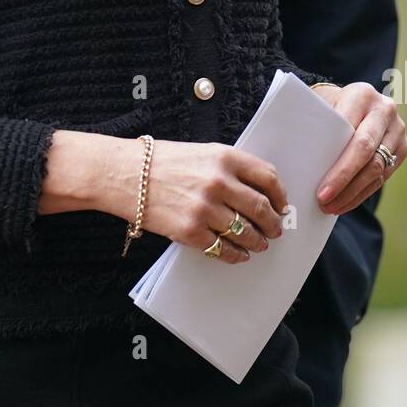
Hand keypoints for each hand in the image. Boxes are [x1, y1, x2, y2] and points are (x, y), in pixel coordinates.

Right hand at [137, 139, 288, 263]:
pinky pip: (223, 248)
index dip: (280, 195)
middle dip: (273, 223)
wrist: (124, 174)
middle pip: (261, 208)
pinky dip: (236, 254)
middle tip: (275, 229)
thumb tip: (258, 190)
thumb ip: (230, 167)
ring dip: (258, 241)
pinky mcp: (190, 231)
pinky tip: (239, 254)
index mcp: (224, 157)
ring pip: (246, 232)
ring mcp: (205, 208)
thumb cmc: (162, 161)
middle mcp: (218, 182)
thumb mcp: (201, 152)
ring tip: (260, 244)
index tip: (281, 205)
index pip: (268, 177)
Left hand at [312, 82, 406, 213]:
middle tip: (324, 202)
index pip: (351, 132)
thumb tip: (290, 156)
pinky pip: (383, 177)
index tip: (320, 189)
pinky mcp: (402, 148)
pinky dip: (362, 193)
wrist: (356, 101)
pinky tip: (345, 203)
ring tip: (331, 207)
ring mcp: (397, 130)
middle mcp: (385, 110)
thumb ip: (313, 124)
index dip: (337, 165)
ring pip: (377, 169)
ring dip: (353, 193)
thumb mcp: (321, 105)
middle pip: (366, 153)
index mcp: (362, 95)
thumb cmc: (331, 106)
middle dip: (344, 181)